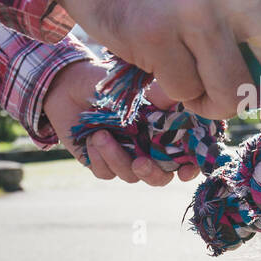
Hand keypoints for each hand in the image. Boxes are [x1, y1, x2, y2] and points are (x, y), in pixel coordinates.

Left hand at [42, 61, 200, 186]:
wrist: (70, 87)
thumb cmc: (108, 84)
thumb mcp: (136, 86)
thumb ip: (161, 96)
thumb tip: (183, 101)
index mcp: (163, 131)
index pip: (186, 156)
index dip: (190, 168)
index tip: (185, 171)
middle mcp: (147, 149)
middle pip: (161, 176)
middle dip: (152, 174)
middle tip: (140, 164)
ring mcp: (125, 158)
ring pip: (131, 176)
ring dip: (117, 158)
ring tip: (101, 134)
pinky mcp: (102, 163)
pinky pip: (106, 173)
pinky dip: (99, 157)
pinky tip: (91, 138)